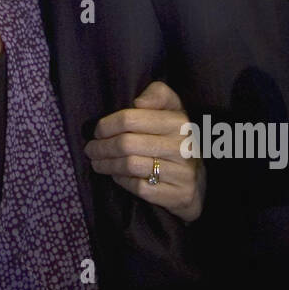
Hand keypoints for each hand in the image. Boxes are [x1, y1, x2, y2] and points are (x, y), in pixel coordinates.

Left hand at [84, 81, 204, 220]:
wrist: (198, 181)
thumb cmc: (176, 139)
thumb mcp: (172, 110)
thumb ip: (158, 94)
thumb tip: (138, 102)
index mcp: (178, 122)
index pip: (130, 119)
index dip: (107, 125)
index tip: (97, 132)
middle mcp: (183, 147)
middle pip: (126, 144)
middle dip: (101, 147)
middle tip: (90, 149)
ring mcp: (182, 173)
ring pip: (130, 165)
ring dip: (107, 164)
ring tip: (97, 163)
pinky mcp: (178, 195)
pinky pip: (138, 186)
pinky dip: (121, 180)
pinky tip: (116, 176)